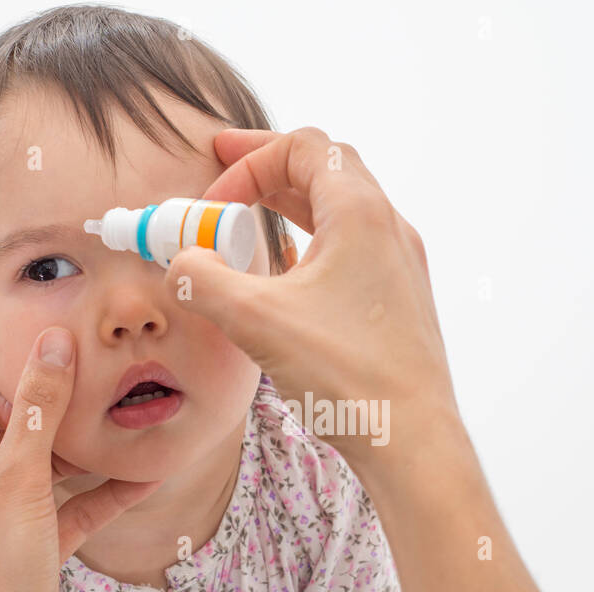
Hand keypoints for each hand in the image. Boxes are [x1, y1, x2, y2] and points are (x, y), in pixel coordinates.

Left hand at [0, 326, 160, 591]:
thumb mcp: (20, 478)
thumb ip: (39, 408)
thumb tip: (54, 341)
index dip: (1, 393)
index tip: (47, 395)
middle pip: (3, 436)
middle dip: (49, 419)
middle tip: (94, 402)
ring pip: (41, 476)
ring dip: (81, 457)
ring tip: (124, 430)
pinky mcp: (31, 558)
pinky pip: (67, 514)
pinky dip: (98, 497)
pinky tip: (144, 480)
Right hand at [166, 127, 462, 475]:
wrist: (413, 441)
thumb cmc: (349, 377)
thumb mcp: (255, 322)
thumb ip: (203, 280)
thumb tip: (180, 263)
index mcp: (361, 214)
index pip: (304, 148)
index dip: (248, 160)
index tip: (213, 200)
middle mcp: (389, 229)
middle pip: (326, 169)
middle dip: (269, 169)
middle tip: (225, 177)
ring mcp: (401, 266)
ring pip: (342, 212)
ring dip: (291, 210)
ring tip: (249, 226)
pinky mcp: (401, 301)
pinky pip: (353, 250)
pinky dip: (313, 246)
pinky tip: (288, 278)